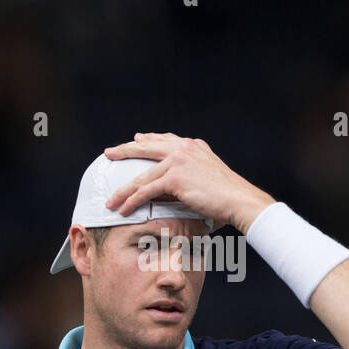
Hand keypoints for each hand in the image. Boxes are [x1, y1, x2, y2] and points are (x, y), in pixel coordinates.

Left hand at [103, 133, 274, 232]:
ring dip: (123, 190)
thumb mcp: (211, 174)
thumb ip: (195, 172)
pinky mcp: (173, 177)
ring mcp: (177, 161)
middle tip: (109, 153)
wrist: (239, 199)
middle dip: (124, 150)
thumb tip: (185, 186)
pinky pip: (146, 190)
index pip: (164, 139)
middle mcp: (183, 148)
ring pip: (141, 176)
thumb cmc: (229, 195)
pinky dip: (132, 201)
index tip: (135, 139)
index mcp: (193, 146)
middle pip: (145, 148)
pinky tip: (122, 209)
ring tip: (110, 199)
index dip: (148, 139)